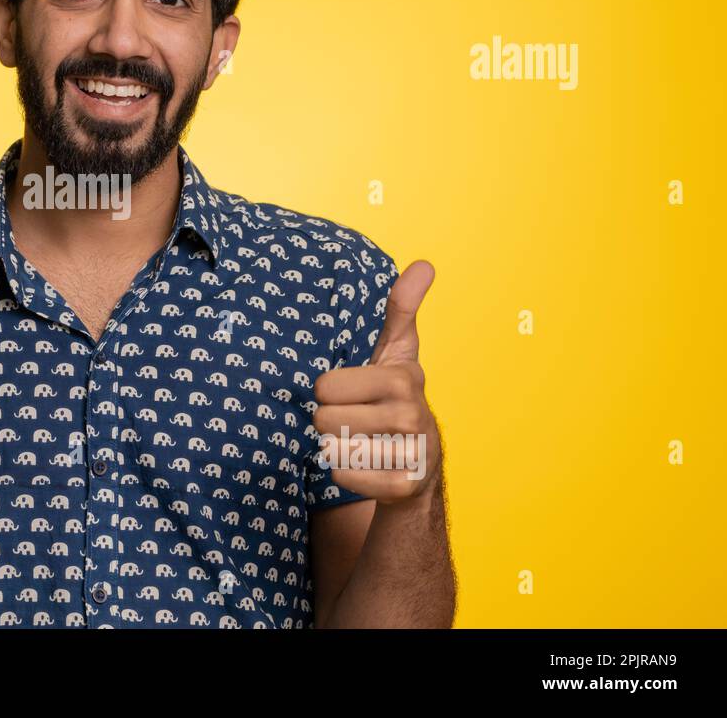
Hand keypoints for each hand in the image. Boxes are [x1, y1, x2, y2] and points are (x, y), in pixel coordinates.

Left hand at [311, 260, 439, 505]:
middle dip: (328, 421)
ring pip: (333, 449)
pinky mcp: (403, 486)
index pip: (324, 386)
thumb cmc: (393, 398)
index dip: (328, 391)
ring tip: (358, 441)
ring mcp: (411, 453)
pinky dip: (344, 473)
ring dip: (335, 447)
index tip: (351, 392)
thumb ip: (401, 309)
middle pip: (324, 419)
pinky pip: (344, 476)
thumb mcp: (396, 352)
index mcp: (404, 377)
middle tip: (351, 420)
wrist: (417, 463)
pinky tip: (363, 465)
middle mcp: (412, 414)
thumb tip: (424, 264)